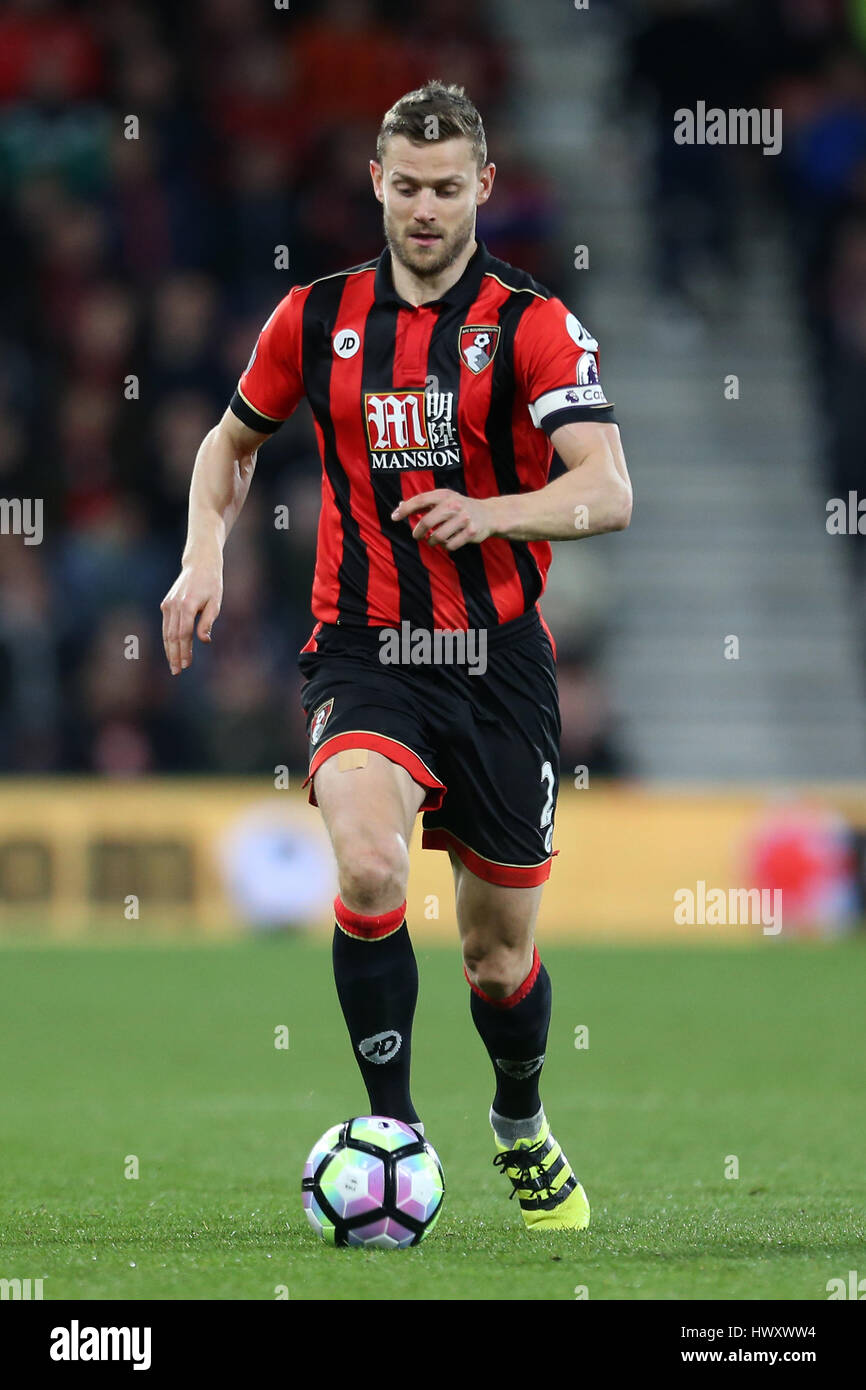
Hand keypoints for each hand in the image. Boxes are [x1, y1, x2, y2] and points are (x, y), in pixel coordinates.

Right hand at [160, 554, 222, 674]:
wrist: (199, 564)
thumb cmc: (211, 584)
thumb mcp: (215, 602)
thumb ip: (208, 621)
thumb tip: (203, 641)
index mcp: (187, 605)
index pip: (184, 634)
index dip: (185, 651)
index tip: (186, 665)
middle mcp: (174, 605)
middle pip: (172, 636)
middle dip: (174, 655)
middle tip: (177, 672)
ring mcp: (168, 604)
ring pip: (166, 632)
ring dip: (169, 650)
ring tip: (173, 666)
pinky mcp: (166, 604)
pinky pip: (166, 626)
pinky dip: (168, 640)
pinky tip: (171, 651)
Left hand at [391, 489, 494, 550]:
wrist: (489, 514)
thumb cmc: (460, 507)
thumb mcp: (444, 500)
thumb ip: (423, 503)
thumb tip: (399, 506)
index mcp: (445, 495)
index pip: (420, 500)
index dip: (405, 509)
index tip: (394, 517)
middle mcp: (454, 505)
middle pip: (427, 522)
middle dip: (418, 532)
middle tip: (416, 536)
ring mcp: (464, 519)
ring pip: (438, 536)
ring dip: (432, 541)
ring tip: (433, 540)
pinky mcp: (471, 532)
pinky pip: (450, 546)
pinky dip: (445, 547)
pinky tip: (447, 542)